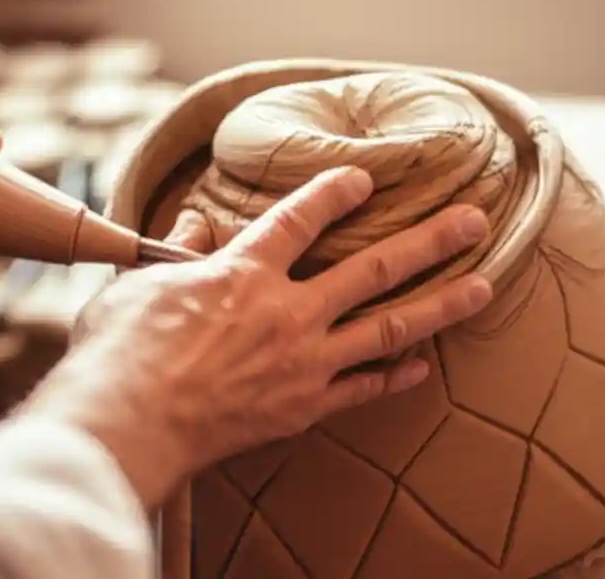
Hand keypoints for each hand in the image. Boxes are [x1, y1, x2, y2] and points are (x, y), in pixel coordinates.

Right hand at [20, 167, 492, 508]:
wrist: (126, 424)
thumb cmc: (121, 350)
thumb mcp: (141, 282)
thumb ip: (180, 249)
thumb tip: (197, 222)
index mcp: (244, 271)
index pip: (301, 217)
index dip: (337, 192)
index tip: (366, 179)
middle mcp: (287, 311)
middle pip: (375, 267)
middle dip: (430, 240)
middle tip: (474, 222)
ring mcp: (303, 362)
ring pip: (388, 326)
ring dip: (441, 304)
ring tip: (483, 285)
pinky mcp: (301, 408)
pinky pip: (362, 389)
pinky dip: (395, 377)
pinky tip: (425, 367)